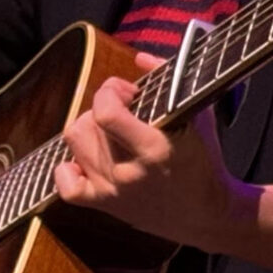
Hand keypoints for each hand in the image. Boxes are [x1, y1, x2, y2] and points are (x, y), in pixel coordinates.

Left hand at [52, 60, 272, 270]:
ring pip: (73, 144)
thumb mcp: (197, 116)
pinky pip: (66, 185)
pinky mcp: (105, 206)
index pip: (105, 112)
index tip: (127, 92)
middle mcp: (128, 172)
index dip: (109, 91)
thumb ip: (170, 79)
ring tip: (109, 132)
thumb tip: (140, 57)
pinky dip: (69, 168)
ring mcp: (113, 191)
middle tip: (123, 111)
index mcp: (154, 148)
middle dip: (101, 107)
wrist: (207, 215)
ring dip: (88, 129)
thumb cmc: (204, 161)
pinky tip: (88, 160)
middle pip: (86, 124)